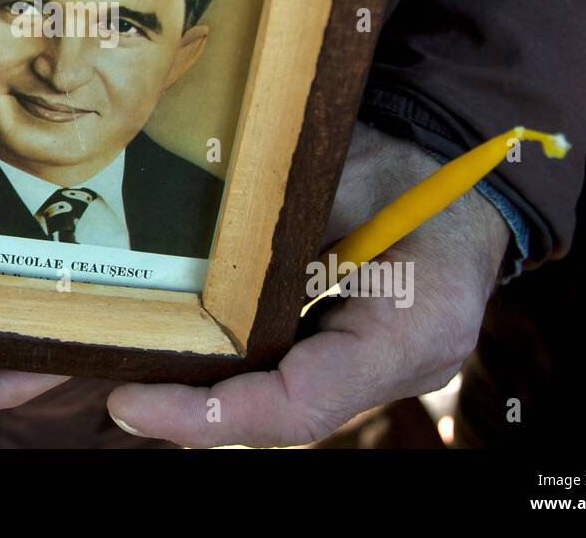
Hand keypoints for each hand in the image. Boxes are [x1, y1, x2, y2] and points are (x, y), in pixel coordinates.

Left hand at [106, 121, 511, 446]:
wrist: (467, 175)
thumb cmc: (414, 169)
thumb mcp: (345, 182)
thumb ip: (277, 227)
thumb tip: (186, 257)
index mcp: (409, 332)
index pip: (298, 404)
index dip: (209, 415)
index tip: (130, 403)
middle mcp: (402, 370)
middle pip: (284, 417)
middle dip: (195, 414)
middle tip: (118, 392)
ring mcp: (384, 371)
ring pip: (284, 405)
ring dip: (211, 398)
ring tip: (131, 381)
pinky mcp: (361, 355)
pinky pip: (293, 378)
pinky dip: (237, 374)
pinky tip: (182, 357)